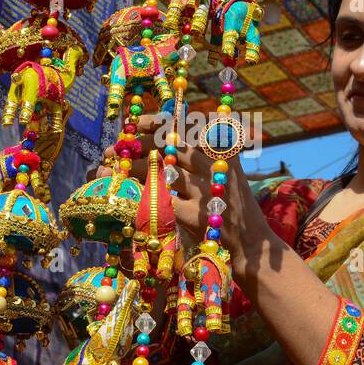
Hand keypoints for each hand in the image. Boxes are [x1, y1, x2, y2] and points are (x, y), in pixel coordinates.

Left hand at [91, 113, 271, 264]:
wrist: (250, 241)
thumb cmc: (232, 204)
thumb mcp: (228, 170)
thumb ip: (207, 148)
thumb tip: (169, 132)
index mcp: (221, 151)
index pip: (185, 126)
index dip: (157, 123)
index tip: (137, 124)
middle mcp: (213, 166)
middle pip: (168, 147)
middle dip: (138, 145)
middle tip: (115, 150)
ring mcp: (202, 191)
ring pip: (159, 172)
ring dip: (133, 169)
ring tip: (113, 170)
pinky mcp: (192, 215)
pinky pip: (157, 201)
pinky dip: (138, 196)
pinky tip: (125, 195)